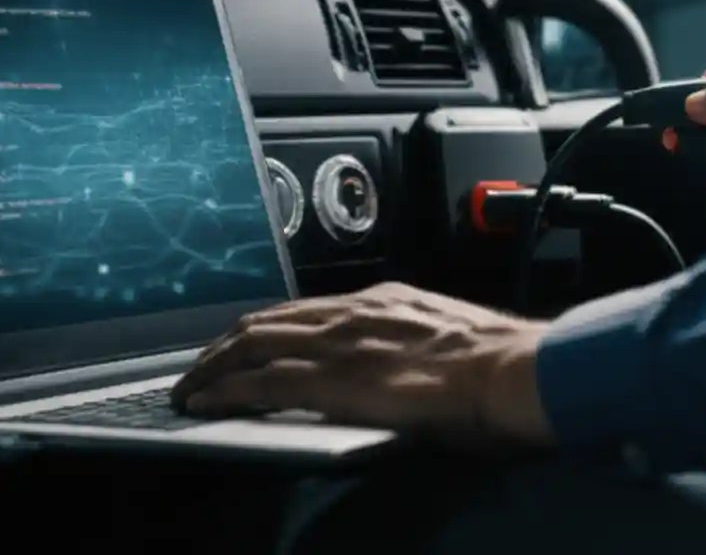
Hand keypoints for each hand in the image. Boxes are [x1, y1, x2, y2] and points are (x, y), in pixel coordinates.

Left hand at [170, 282, 553, 447]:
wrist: (516, 371)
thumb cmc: (500, 363)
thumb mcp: (450, 336)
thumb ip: (416, 341)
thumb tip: (409, 361)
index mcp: (382, 302)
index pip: (305, 310)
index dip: (267, 327)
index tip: (247, 342)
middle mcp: (352, 314)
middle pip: (267, 321)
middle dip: (226, 345)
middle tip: (202, 366)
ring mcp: (340, 345)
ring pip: (252, 345)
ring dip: (212, 367)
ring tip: (189, 388)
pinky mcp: (334, 381)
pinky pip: (262, 382)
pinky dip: (225, 390)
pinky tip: (203, 403)